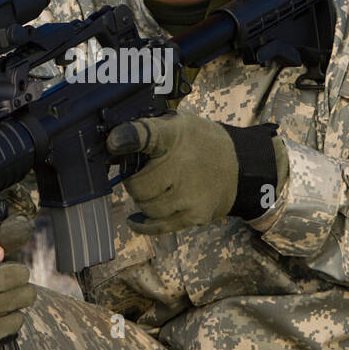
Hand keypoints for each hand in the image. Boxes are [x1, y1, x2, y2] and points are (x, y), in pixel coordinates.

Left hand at [105, 112, 283, 234]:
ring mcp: (190, 193)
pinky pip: (158, 225)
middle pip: (137, 184)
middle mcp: (183, 164)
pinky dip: (143, 223)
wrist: (237, 166)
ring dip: (143, 200)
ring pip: (146, 206)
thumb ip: (145, 131)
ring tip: (155, 189)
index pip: (147, 134)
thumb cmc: (196, 143)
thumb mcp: (176, 124)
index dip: (128, 137)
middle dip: (134, 182)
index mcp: (174, 134)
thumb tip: (111, 142)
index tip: (114, 142)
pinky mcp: (195, 215)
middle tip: (143, 175)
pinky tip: (135, 219)